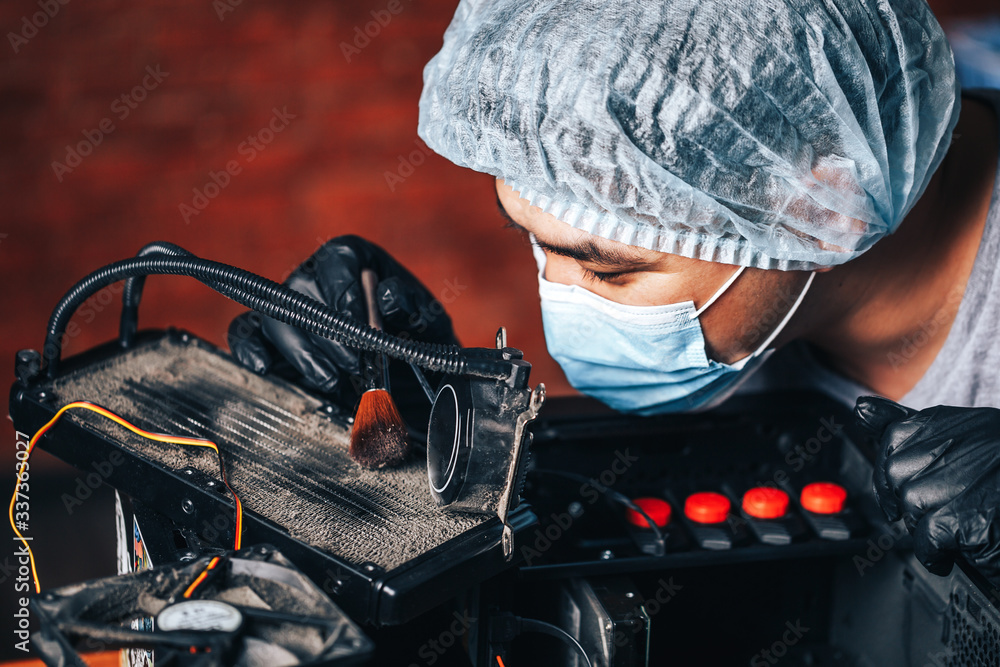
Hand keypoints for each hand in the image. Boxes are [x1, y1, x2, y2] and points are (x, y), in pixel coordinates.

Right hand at [228, 235, 457, 412]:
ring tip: (332, 382)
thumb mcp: (429, 327)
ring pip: (276, 317)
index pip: (339, 258)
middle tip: (355, 365)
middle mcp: (318, 279)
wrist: (408, 385)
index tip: (359, 323)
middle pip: (303, 289)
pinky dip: (248, 349)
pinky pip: (247, 335)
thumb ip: (413, 309)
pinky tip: (264, 368)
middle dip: (328, 332)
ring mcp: (292, 308)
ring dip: (301, 352)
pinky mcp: (272, 341)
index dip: (344, 288)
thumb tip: (388, 296)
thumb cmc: (418, 344)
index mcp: (357, 261)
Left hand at [855, 396, 999, 581]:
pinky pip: (928, 539)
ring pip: (911, 509)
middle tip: (946, 505)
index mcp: (940, 421)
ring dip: (931, 525)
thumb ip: (908, 424)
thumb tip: (861, 409)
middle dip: (914, 499)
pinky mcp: (962, 518)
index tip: (910, 482)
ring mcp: (952, 481)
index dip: (898, 470)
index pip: (891, 441)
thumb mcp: (961, 431)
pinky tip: (961, 547)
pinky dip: (938, 552)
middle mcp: (944, 444)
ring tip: (962, 522)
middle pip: (895, 479)